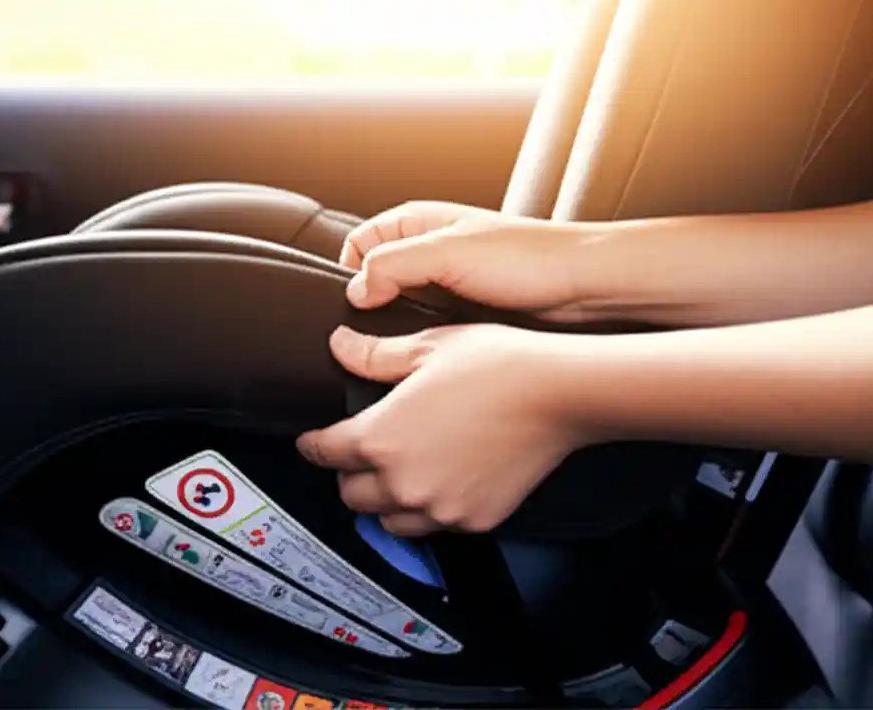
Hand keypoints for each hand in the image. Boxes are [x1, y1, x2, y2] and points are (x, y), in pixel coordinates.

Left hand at [296, 324, 585, 536]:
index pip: (323, 452)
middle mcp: (403, 482)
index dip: (313, 444)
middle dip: (350, 474)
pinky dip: (429, 509)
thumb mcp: (428, 347)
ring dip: (386, 499)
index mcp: (380, 438)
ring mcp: (439, 507)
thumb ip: (375, 355)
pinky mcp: (472, 520)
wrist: (559, 394)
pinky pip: (434, 526)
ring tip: (401, 473)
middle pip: (351, 495)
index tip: (314, 441)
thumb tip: (340, 346)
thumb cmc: (497, 365)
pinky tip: (441, 481)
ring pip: (389, 520)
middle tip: (365, 453)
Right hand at [341, 201, 598, 321]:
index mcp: (417, 221)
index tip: (360, 304)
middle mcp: (427, 248)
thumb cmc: (529, 258)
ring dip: (396, 323)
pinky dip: (418, 336)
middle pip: (372, 278)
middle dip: (369, 303)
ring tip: (404, 342)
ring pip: (397, 304)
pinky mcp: (461, 310)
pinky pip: (423, 324)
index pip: (356, 246)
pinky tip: (427, 348)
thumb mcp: (449, 254)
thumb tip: (355, 292)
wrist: (582, 286)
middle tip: (375, 331)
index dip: (350, 274)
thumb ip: (394, 266)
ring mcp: (444, 281)